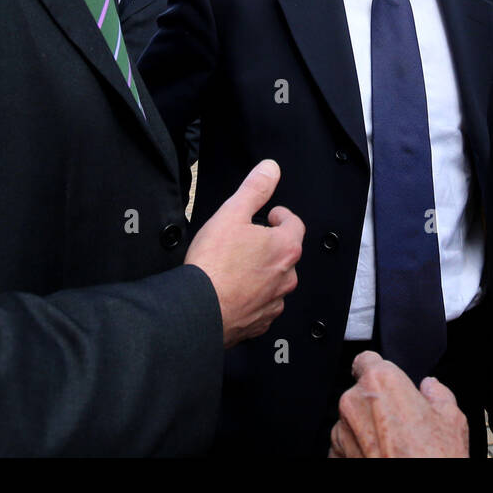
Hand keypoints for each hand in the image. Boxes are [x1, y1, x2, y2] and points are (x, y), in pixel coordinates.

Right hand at [184, 159, 303, 347]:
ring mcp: (275, 302)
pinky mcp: (261, 322)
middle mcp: (287, 276)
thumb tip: (270, 169)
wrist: (198, 311)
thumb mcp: (232, 214)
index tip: (268, 215)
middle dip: (270, 243)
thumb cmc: (213, 265)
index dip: (280, 216)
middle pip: (286, 253)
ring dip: (263, 271)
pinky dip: (253, 296)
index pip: (294, 224)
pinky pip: (263, 304)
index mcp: (285, 248)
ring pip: (275, 280)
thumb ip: (255, 189)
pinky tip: (234, 289)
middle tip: (248, 239)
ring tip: (238, 266)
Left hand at [329, 352, 469, 457]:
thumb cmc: (434, 459)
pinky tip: (382, 457)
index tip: (386, 380)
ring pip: (353, 420)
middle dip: (378, 404)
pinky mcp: (337, 455)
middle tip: (402, 423)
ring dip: (367, 428)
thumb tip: (432, 388)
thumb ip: (438, 393)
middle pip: (361, 392)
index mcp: (382, 382)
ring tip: (394, 446)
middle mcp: (355, 402)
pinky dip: (358, 450)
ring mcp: (343, 431)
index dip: (378, 368)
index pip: (366, 359)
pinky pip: (345, 445)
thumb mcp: (452, 419)